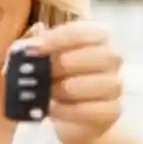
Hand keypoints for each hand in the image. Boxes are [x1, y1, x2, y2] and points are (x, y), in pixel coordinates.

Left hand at [18, 20, 123, 143]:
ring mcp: (115, 85)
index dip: (56, 40)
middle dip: (64, 65)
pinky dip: (70, 111)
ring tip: (46, 93)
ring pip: (101, 84)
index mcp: (96, 36)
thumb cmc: (54, 76)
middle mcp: (112, 57)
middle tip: (40, 74)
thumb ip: (34, 48)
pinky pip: (96, 110)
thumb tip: (27, 46)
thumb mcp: (41, 57)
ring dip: (68, 89)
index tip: (32, 51)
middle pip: (99, 55)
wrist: (66, 112)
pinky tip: (52, 109)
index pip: (83, 32)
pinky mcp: (112, 111)